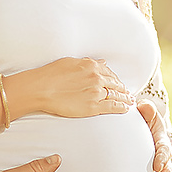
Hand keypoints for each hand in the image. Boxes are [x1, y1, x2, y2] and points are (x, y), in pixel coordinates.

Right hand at [15, 57, 132, 118]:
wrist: (41, 88)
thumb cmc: (51, 74)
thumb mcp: (71, 62)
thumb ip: (88, 63)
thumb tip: (101, 63)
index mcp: (92, 66)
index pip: (109, 73)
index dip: (115, 79)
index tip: (118, 83)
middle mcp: (97, 78)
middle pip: (115, 84)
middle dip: (122, 89)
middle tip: (128, 93)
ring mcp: (96, 92)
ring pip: (116, 95)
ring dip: (125, 98)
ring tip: (130, 101)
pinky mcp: (93, 107)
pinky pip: (112, 107)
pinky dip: (121, 107)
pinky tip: (125, 109)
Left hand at [137, 100, 171, 171]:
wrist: (137, 133)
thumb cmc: (138, 123)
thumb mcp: (142, 117)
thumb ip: (145, 112)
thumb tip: (143, 105)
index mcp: (159, 141)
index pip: (163, 148)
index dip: (161, 156)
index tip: (157, 165)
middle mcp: (163, 157)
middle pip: (167, 170)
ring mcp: (161, 170)